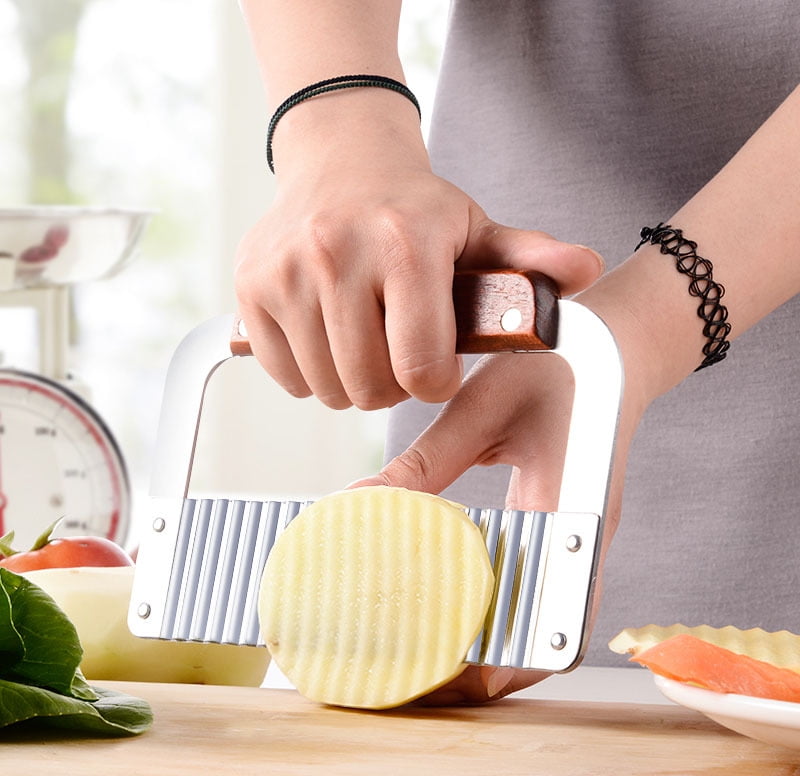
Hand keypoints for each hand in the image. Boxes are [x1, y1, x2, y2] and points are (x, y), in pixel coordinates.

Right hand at [234, 97, 603, 410]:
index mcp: (407, 245)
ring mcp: (287, 272)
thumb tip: (587, 271)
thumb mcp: (477, 229)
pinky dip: (310, 374)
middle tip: (400, 356)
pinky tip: (329, 340)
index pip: (422, 368)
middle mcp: (338, 254)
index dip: (435, 382)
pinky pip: (283, 374)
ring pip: (326, 388)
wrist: (341, 161)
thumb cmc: (414, 208)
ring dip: (353, 383)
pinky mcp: (250, 288)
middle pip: (371, 387)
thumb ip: (530, 258)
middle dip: (394, 386)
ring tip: (367, 346)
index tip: (435, 368)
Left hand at [351, 326, 646, 703]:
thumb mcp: (480, 411)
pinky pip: (535, 581)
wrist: (608, 345)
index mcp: (572, 516)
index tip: (450, 684)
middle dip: (484, 668)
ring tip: (424, 648)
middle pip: (542, 634)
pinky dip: (496, 602)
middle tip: (416, 673)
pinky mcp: (565, 524)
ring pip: (538, 613)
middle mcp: (581, 539)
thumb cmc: (554, 368)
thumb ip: (424, 464)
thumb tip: (355, 504)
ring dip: (490, 639)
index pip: (550, 620)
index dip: (506, 665)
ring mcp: (577, 535)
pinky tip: (452, 598)